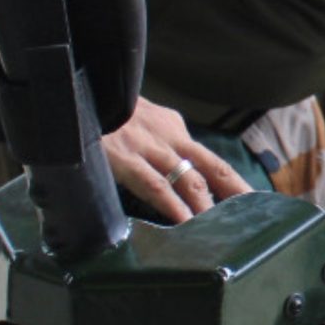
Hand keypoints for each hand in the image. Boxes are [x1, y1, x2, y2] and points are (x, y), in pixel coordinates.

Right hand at [100, 97, 248, 223]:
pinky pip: (155, 186)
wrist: (73, 93)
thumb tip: (166, 170)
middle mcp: (167, 135)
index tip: (249, 199)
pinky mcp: (124, 158)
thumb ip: (154, 143)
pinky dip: (173, 206)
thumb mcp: (136, 121)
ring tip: (219, 230)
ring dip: (205, 207)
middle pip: (211, 167)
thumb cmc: (101, 112)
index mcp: (171, 126)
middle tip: (251, 217)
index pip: (206, 157)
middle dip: (234, 193)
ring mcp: (147, 147)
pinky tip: (184, 222)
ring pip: (188, 180)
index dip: (229, 180)